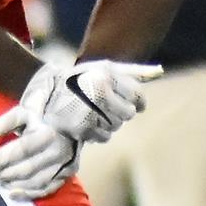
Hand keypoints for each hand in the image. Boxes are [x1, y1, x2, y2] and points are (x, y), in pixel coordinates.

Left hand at [0, 106, 81, 199]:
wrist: (70, 121)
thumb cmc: (42, 116)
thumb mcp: (24, 112)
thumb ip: (7, 121)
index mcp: (47, 133)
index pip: (22, 149)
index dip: (2, 158)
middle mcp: (57, 151)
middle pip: (27, 168)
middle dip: (4, 173)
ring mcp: (63, 165)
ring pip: (35, 181)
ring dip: (14, 184)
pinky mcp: (65, 175)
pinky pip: (46, 190)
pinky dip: (28, 194)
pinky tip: (12, 194)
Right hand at [20, 59, 162, 143]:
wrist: (45, 93)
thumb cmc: (81, 78)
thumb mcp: (106, 68)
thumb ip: (134, 72)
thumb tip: (160, 71)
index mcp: (106, 74)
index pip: (137, 95)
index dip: (137, 101)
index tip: (129, 101)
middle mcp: (98, 92)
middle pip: (128, 113)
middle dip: (120, 111)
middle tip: (105, 104)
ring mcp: (90, 111)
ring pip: (117, 126)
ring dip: (110, 122)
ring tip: (94, 111)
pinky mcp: (82, 128)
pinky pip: (104, 137)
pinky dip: (99, 132)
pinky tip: (88, 121)